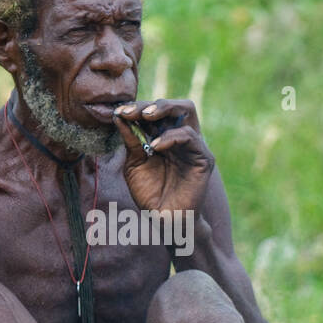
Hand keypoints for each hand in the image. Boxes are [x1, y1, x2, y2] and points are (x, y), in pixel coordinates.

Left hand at [114, 99, 213, 216]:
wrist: (164, 220)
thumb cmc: (150, 193)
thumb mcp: (134, 163)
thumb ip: (130, 141)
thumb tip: (118, 115)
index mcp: (164, 135)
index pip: (156, 112)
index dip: (138, 107)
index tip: (119, 112)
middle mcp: (180, 136)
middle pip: (174, 105)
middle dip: (152, 103)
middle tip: (132, 110)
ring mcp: (194, 145)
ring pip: (186, 110)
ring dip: (163, 110)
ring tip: (143, 117)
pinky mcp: (203, 158)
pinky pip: (190, 136)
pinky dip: (171, 136)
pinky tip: (155, 146)